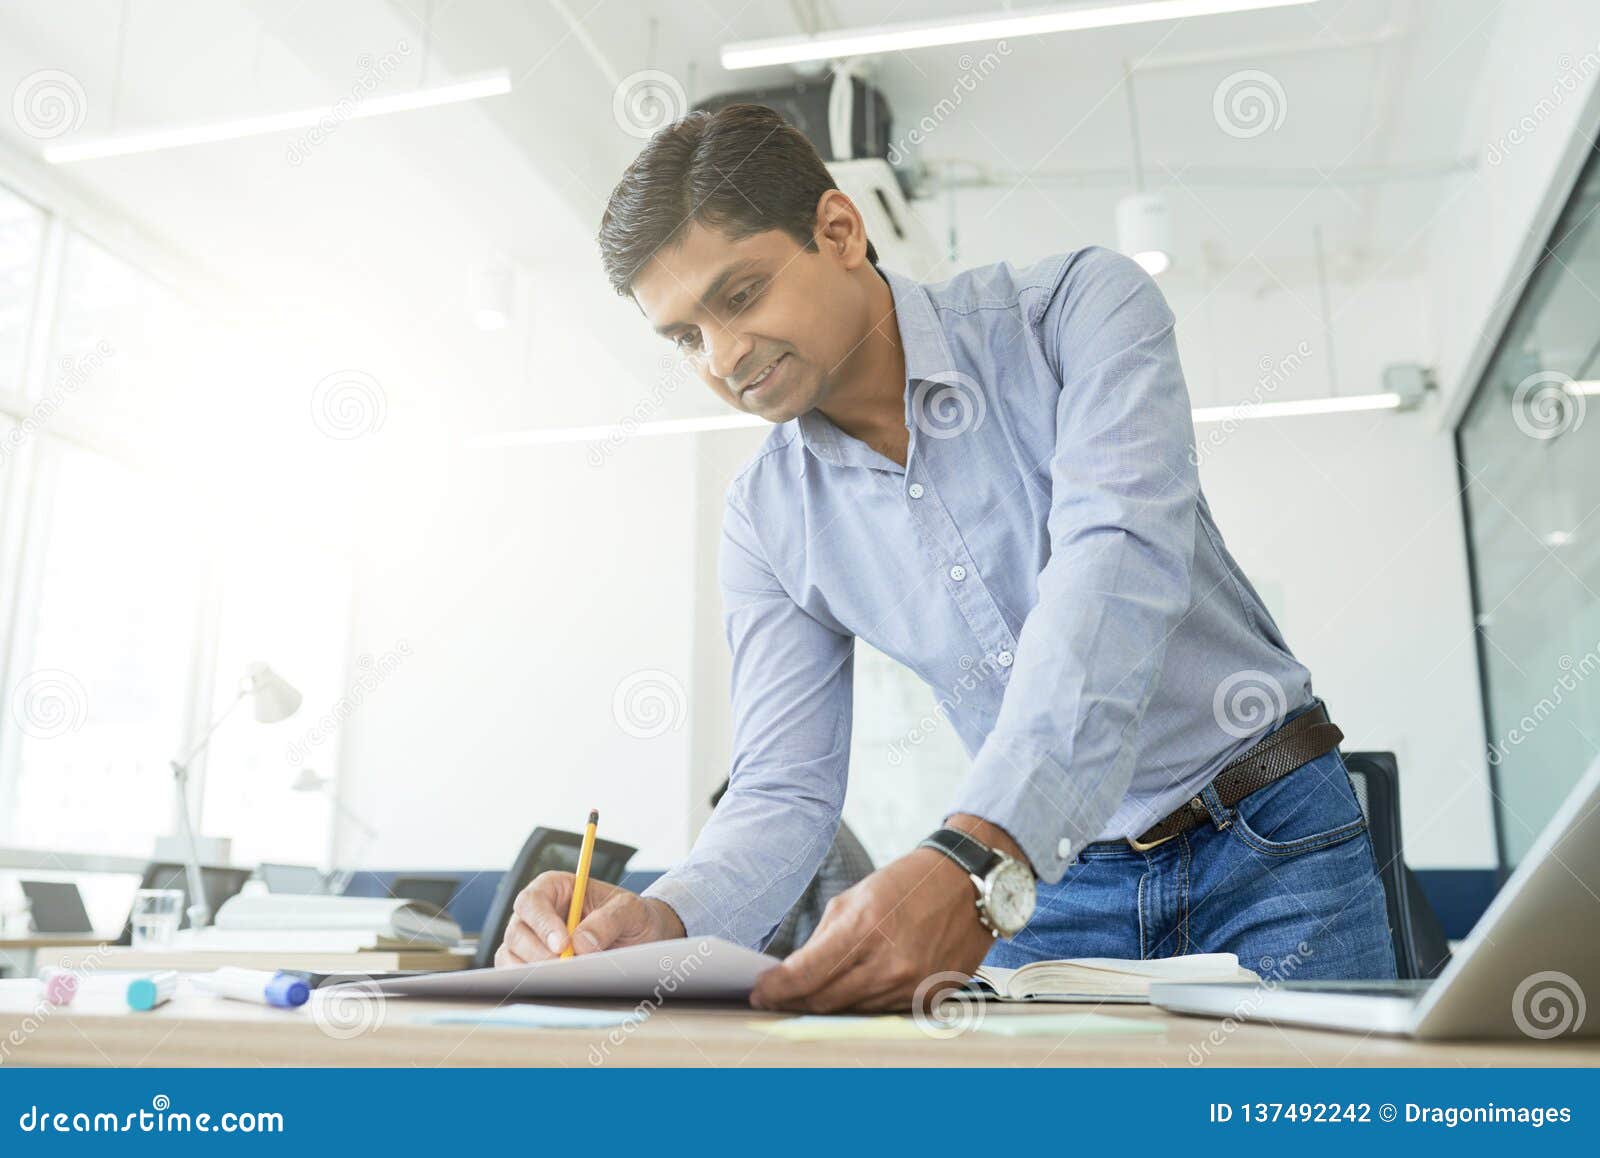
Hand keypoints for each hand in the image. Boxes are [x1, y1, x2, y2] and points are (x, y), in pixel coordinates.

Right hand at [494, 873, 685, 965]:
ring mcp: (530, 938)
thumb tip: (581, 944)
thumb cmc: (629, 916)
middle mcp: (537, 912)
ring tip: (561, 980)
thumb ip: (608, 920)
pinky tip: (550, 988)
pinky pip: (514, 974)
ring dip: (532, 971)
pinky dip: (527, 984)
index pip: (533, 900)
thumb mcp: (630, 910)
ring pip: (511, 954)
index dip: (542, 922)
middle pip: (517, 930)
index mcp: (555, 888)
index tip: (562, 945)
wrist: (637, 938)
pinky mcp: (530, 963)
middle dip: (538, 953)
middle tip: (563, 968)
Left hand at [749, 845, 995, 1012]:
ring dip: (826, 1004)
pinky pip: (880, 1012)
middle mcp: (889, 964)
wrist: (967, 885)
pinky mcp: (927, 999)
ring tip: (809, 993)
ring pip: (850, 1011)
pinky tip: (852, 990)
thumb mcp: (854, 896)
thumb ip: (823, 939)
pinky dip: (861, 1003)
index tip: (759, 991)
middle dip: (793, 1000)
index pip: (805, 975)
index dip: (775, 988)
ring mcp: (910, 986)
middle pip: (823, 1001)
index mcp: (864, 929)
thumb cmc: (907, 884)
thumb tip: (793, 973)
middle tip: (774, 997)